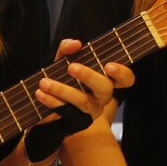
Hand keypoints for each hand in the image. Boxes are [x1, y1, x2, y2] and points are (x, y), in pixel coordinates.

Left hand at [26, 39, 133, 159]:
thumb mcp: (64, 60)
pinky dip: (52, 101)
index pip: (126, 79)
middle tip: (71, 67)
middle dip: (89, 76)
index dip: (122, 73)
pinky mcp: (77, 122)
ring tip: (44, 82)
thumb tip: (75, 44)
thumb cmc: (63, 78)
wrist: (46, 107)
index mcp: (107, 80)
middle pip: (105, 88)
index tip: (109, 65)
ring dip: (62, 90)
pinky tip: (40, 94)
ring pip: (83, 101)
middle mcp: (103, 96)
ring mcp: (91, 111)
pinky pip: (67, 112)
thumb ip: (68, 49)